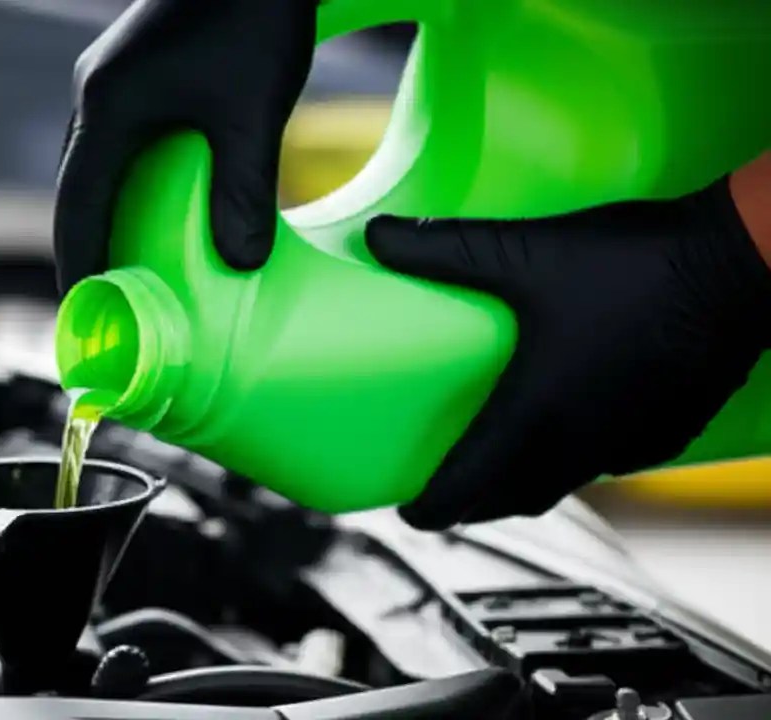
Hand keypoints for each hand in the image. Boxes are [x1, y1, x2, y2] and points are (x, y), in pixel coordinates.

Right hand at [54, 0, 316, 292]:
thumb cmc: (253, 16)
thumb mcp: (252, 114)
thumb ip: (243, 192)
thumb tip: (242, 265)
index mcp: (108, 106)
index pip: (75, 204)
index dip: (77, 261)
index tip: (81, 311)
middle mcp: (98, 92)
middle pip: (77, 187)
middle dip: (87, 244)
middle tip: (105, 299)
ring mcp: (116, 78)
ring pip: (98, 163)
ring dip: (107, 213)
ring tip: (129, 262)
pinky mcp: (142, 71)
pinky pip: (121, 142)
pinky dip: (129, 183)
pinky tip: (160, 204)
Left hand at [365, 178, 770, 529]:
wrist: (744, 265)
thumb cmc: (634, 265)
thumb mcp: (526, 254)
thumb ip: (445, 249)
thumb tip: (375, 237)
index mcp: (537, 415)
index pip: (469, 486)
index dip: (433, 507)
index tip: (408, 513)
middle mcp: (580, 443)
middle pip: (511, 499)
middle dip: (471, 504)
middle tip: (443, 495)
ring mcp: (628, 441)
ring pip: (561, 485)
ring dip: (521, 488)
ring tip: (496, 470)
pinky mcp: (667, 428)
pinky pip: (607, 465)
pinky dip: (575, 464)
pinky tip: (570, 437)